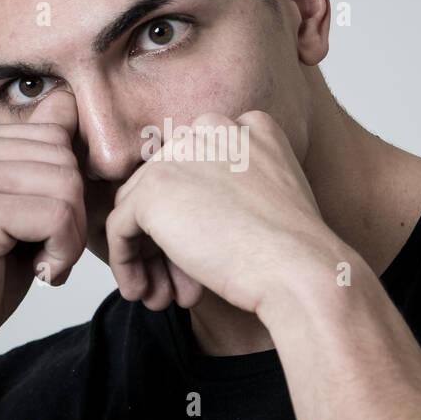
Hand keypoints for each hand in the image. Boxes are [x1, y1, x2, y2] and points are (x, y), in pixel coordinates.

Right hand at [0, 99, 86, 386]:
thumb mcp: (14, 207)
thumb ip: (34, 157)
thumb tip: (66, 100)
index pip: (54, 133)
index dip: (65, 188)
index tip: (39, 230)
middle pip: (64, 156)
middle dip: (71, 212)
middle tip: (43, 252)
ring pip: (67, 183)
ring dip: (68, 235)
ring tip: (38, 262)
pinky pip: (58, 214)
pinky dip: (62, 251)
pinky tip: (37, 272)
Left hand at [104, 109, 333, 316]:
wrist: (300, 269)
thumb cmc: (295, 249)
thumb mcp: (269, 199)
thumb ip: (228, 189)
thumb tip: (180, 218)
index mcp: (247, 126)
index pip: (196, 165)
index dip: (193, 214)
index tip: (203, 253)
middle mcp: (211, 127)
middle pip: (164, 184)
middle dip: (166, 238)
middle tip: (175, 282)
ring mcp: (180, 154)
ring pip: (137, 205)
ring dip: (146, 253)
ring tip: (161, 293)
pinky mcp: (153, 189)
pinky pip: (120, 228)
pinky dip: (126, 263)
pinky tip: (143, 290)